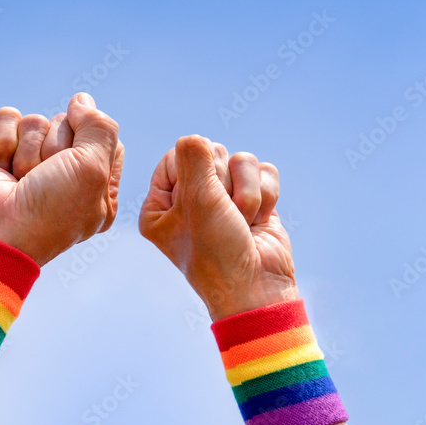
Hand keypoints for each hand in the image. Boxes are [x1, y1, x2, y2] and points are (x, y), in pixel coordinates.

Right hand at [0, 92, 123, 266]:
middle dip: (54, 148)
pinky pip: (6, 117)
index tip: (78, 171)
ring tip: (19, 180)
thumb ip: (99, 127)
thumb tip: (81, 100)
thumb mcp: (94, 168)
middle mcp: (61, 171)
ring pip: (35, 121)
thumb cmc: (50, 210)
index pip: (103, 136)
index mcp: (94, 184)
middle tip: (43, 179)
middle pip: (67, 124)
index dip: (90, 143)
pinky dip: (1, 140)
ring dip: (26, 151)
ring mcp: (27, 160)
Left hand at [138, 135, 297, 319]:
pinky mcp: (253, 201)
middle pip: (210, 153)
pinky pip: (263, 171)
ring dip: (248, 192)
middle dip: (224, 183)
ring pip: (241, 160)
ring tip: (242, 221)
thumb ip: (193, 158)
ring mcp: (222, 199)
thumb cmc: (217, 252)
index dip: (195, 169)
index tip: (198, 200)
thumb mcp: (197, 201)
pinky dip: (266, 194)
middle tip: (223, 215)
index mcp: (160, 204)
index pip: (176, 154)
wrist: (257, 287)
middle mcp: (188, 199)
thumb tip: (195, 137)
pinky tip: (260, 220)